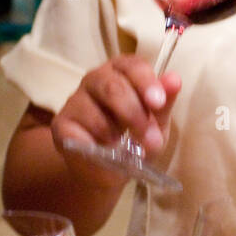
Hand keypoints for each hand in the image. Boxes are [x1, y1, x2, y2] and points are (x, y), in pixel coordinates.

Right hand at [51, 57, 181, 187]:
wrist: (108, 171)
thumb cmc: (134, 139)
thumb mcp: (156, 124)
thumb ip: (164, 103)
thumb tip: (175, 79)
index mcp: (122, 71)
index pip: (132, 65)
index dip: (146, 81)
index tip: (158, 103)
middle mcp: (96, 78)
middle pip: (112, 86)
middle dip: (134, 114)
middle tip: (150, 140)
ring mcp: (75, 99)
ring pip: (94, 110)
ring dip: (113, 135)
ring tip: (122, 148)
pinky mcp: (60, 124)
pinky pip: (77, 133)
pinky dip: (94, 147)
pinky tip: (101, 153)